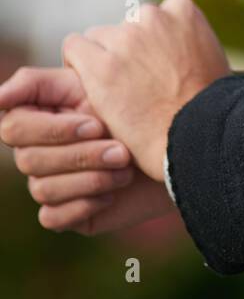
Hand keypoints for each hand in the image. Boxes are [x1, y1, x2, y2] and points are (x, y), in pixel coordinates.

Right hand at [0, 65, 139, 230]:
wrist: (173, 146)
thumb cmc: (134, 108)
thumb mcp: (92, 83)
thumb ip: (38, 82)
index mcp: (38, 118)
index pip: (13, 126)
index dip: (53, 128)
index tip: (95, 122)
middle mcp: (37, 152)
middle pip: (28, 159)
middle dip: (80, 154)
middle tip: (121, 149)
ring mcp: (49, 183)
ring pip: (42, 188)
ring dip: (91, 177)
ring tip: (126, 166)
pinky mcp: (65, 213)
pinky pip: (52, 217)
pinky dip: (85, 203)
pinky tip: (113, 192)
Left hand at [62, 0, 230, 181]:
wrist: (199, 138)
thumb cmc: (207, 110)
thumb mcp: (211, 62)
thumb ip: (188, 47)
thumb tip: (174, 54)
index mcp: (182, 12)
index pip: (150, 16)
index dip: (148, 44)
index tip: (150, 68)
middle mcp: (153, 17)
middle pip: (124, 27)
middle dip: (126, 52)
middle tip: (133, 87)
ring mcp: (126, 39)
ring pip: (98, 38)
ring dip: (102, 60)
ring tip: (114, 94)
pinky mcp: (100, 65)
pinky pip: (74, 48)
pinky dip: (77, 65)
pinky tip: (90, 89)